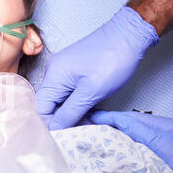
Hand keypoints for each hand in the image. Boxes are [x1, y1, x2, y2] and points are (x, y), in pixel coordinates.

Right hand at [35, 6, 157, 130]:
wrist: (131, 34)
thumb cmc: (113, 60)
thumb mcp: (91, 92)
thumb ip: (70, 113)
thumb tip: (55, 129)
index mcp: (53, 76)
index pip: (41, 108)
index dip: (50, 125)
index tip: (66, 137)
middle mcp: (55, 72)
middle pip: (50, 105)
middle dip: (63, 121)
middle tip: (82, 132)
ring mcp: (66, 70)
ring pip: (62, 100)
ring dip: (73, 113)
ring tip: (89, 124)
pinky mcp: (76, 71)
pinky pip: (71, 93)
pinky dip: (79, 104)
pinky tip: (90, 112)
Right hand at [90, 110, 172, 172]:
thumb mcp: (157, 162)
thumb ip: (137, 144)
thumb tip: (115, 134)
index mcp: (164, 129)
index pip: (129, 119)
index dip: (109, 119)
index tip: (90, 119)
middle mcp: (168, 127)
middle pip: (133, 120)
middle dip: (113, 122)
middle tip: (92, 125)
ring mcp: (172, 133)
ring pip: (140, 126)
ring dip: (122, 128)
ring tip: (104, 133)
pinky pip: (149, 133)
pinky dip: (134, 135)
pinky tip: (124, 143)